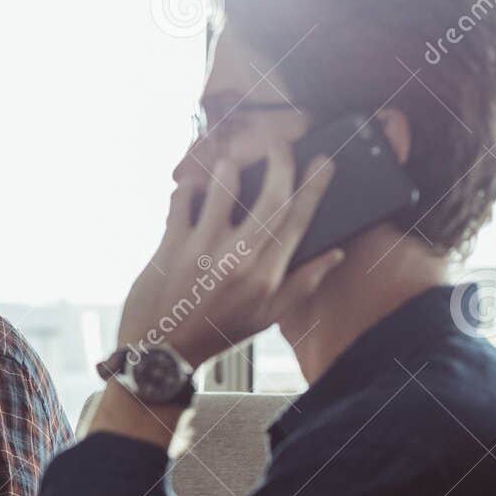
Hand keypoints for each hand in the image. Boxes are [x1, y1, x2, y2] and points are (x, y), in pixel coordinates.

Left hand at [119, 137, 343, 366]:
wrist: (161, 351)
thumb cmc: (214, 333)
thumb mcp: (266, 317)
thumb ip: (302, 284)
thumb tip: (335, 254)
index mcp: (267, 273)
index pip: (299, 218)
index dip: (315, 185)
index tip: (322, 161)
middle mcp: (239, 257)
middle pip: (270, 195)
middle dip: (280, 161)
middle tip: (280, 144)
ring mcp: (203, 249)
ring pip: (223, 188)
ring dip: (229, 169)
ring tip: (231, 163)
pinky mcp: (170, 246)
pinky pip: (181, 201)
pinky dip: (186, 189)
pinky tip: (191, 189)